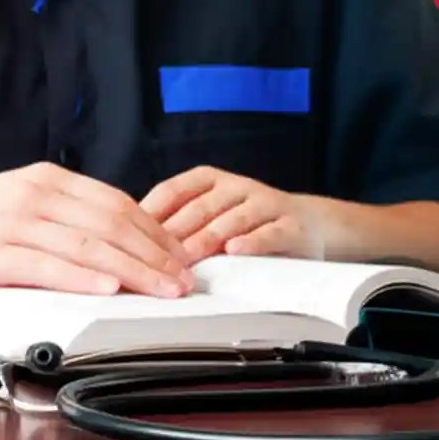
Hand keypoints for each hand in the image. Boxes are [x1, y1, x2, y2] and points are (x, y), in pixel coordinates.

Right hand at [0, 162, 195, 297]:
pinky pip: (46, 265)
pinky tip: (109, 287)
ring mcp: (12, 221)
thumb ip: (63, 217)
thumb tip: (115, 241)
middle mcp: (35, 194)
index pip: (117, 203)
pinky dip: (83, 276)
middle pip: (112, 223)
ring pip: (88, 244)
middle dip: (156, 254)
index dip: (156, 231)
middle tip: (185, 280)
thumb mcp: (18, 206)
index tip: (182, 256)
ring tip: (163, 289)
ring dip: (134, 269)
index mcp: (47, 180)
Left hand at [140, 166, 324, 262]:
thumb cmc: (250, 222)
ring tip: (186, 259)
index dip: (149, 213)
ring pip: (231, 219)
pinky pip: (268, 232)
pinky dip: (251, 241)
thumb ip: (178, 221)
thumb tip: (129, 241)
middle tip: (150, 258)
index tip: (127, 235)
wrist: (311, 223)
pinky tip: (235, 251)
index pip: (173, 190)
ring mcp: (264, 203)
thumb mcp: (212, 212)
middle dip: (173, 234)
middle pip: (199, 208)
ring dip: (206, 240)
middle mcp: (236, 186)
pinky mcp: (290, 224)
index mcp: (211, 180)